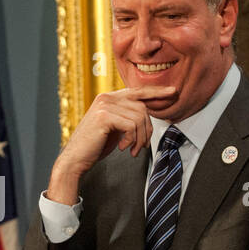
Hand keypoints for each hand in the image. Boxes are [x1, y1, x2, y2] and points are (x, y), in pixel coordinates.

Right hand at [47, 86, 175, 203]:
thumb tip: (148, 115)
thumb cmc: (95, 145)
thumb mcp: (115, 128)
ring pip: (139, 117)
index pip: (138, 91)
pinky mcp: (104, 116)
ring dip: (140, 138)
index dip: (157, 92)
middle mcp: (106, 97)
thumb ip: (127, 117)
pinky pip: (131, 125)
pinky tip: (122, 147)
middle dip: (147, 129)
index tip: (173, 93)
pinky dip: (131, 140)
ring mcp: (105, 105)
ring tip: (133, 149)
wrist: (75, 158)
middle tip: (141, 146)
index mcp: (109, 97)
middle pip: (142, 107)